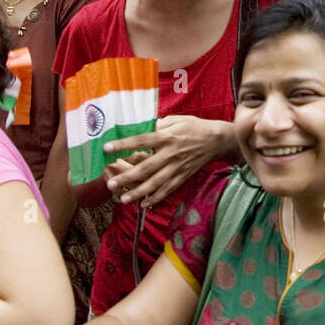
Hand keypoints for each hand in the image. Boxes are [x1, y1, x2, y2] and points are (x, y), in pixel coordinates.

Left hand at [102, 115, 233, 206]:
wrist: (217, 140)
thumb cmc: (194, 127)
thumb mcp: (177, 120)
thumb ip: (159, 125)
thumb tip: (142, 129)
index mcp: (167, 137)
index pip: (142, 140)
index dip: (124, 144)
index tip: (107, 148)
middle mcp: (170, 154)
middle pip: (146, 167)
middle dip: (127, 177)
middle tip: (110, 183)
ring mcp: (177, 167)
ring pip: (155, 183)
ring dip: (138, 192)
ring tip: (123, 199)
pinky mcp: (183, 176)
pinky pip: (168, 190)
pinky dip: (156, 198)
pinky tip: (143, 204)